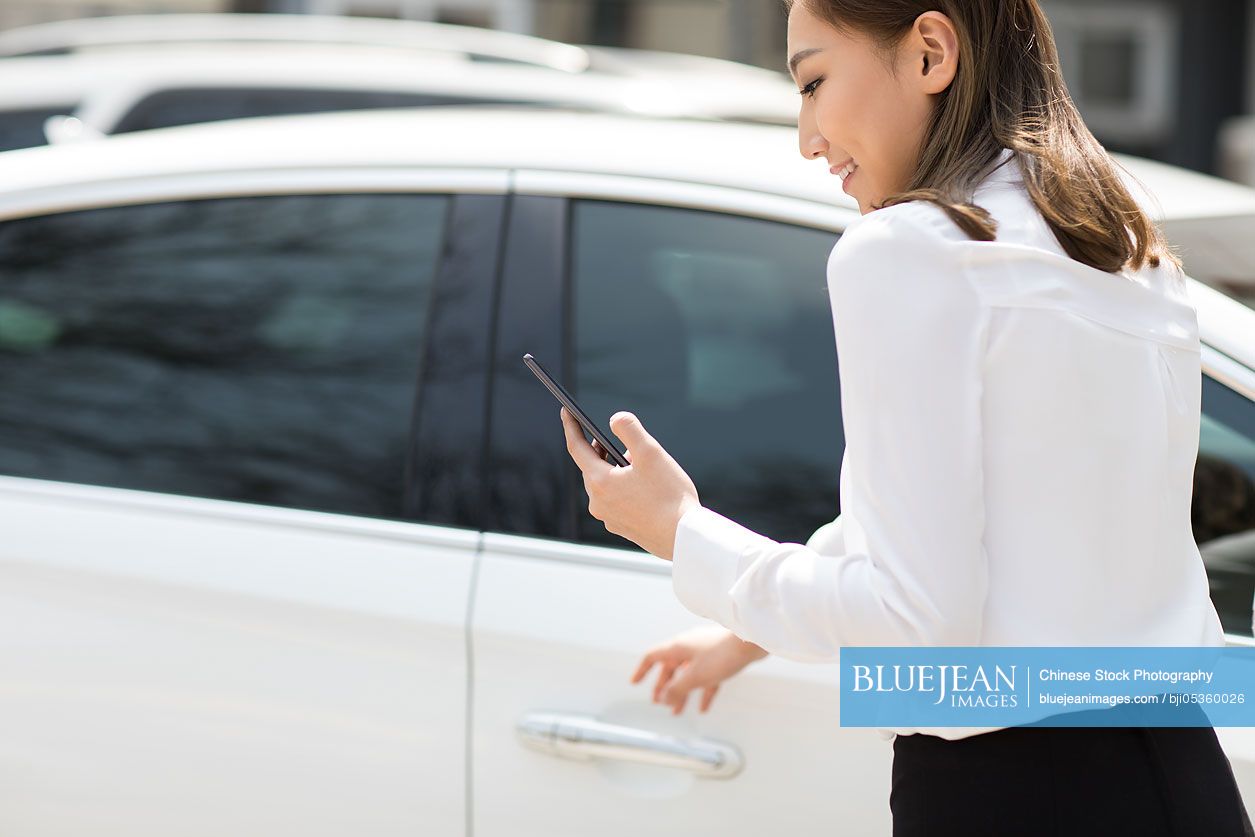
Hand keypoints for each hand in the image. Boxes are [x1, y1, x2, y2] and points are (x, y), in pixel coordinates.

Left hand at [560, 407, 699, 560]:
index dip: (571, 427)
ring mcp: (609, 518)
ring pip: (606, 484)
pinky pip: (616, 501)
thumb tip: (615, 419)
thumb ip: (629, 429)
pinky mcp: (623, 528)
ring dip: (616, 469)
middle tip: (618, 440)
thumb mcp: (651, 452)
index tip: (566, 411)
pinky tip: (645, 487)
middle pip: (592, 468)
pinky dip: (624, 487)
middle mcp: (599, 503)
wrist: (684, 537)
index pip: (577, 449)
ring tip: (638, 463)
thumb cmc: (669, 496)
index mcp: (600, 482)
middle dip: (602, 451)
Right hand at [630, 625, 767, 714]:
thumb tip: (663, 699)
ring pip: (687, 675)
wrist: (752, 641)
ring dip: (681, 693)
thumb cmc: (722, 654)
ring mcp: (704, 652)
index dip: (641, 671)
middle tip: (658, 703)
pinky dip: (701, 692)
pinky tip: (702, 707)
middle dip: (663, 687)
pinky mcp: (720, 658)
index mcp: (677, 648)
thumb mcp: (695, 676)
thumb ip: (677, 689)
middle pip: (669, 668)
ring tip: (677, 711)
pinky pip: (705, 678)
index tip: (635, 683)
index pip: (652, 657)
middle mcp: (688, 647)